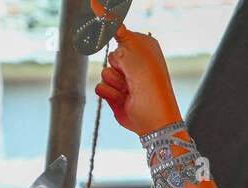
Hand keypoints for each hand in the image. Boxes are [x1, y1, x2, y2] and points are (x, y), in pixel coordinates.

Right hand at [95, 21, 182, 136]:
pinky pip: (100, 87)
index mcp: (143, 47)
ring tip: (131, 89)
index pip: (119, 29)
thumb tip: (101, 10)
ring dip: (116, 80)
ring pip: (104, 71)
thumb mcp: (134, 49)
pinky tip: (123, 98)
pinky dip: (110, 93)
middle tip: (134, 74)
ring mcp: (124, 79)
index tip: (93, 2)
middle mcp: (134, 63)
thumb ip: (116, 29)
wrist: (154, 116)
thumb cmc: (149, 81)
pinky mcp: (115, 94)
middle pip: (111, 53)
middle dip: (119, 63)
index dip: (106, 17)